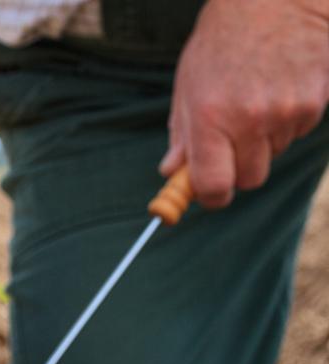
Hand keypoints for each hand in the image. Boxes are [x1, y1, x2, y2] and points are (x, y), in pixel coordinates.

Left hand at [160, 0, 328, 206]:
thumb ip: (182, 134)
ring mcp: (285, 111)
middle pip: (248, 180)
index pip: (213, 186)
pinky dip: (286, 121)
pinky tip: (277, 89)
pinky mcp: (314, 102)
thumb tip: (172, 173)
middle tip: (230, 145)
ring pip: (273, 155)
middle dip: (237, 171)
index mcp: (210, 117)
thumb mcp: (188, 85)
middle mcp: (249, 119)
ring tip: (254, 101)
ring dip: (262, 141)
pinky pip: (297, 132)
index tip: (209, 193)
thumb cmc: (221, 43)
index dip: (210, 196)